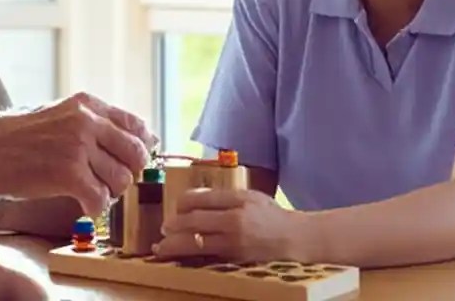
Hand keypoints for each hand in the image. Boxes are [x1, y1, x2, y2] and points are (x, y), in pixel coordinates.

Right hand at [0, 92, 156, 215]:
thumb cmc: (21, 137)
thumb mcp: (59, 113)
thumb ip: (94, 121)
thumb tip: (141, 135)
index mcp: (87, 104)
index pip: (136, 125)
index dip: (142, 146)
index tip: (134, 160)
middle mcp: (87, 122)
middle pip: (136, 153)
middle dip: (129, 172)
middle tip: (112, 181)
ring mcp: (79, 147)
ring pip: (121, 179)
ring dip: (111, 192)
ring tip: (93, 192)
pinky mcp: (69, 174)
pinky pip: (101, 199)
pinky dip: (96, 208)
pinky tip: (84, 205)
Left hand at [153, 189, 302, 262]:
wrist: (294, 238)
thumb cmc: (270, 215)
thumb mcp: (250, 196)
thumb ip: (223, 197)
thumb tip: (193, 199)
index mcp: (238, 201)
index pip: (202, 199)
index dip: (183, 203)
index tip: (176, 206)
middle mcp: (235, 221)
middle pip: (194, 222)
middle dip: (174, 225)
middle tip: (162, 228)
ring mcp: (234, 242)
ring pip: (196, 244)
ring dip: (174, 245)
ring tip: (160, 247)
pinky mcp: (235, 259)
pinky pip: (206, 257)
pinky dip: (189, 257)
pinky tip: (178, 257)